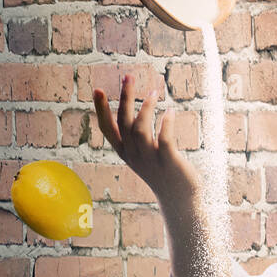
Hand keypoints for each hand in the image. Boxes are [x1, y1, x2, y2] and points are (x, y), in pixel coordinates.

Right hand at [93, 73, 199, 208]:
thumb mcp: (144, 154)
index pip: (107, 129)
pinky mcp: (169, 162)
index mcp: (125, 152)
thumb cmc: (163, 173)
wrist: (180, 200)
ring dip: (145, 109)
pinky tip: (170, 111)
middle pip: (123, 123)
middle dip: (124, 98)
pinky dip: (165, 124)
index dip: (101, 109)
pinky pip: (164, 140)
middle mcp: (134, 156)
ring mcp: (151, 160)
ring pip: (140, 130)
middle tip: (128, 76)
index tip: (96, 89)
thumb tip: (138, 111)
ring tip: (153, 92)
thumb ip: (138, 136)